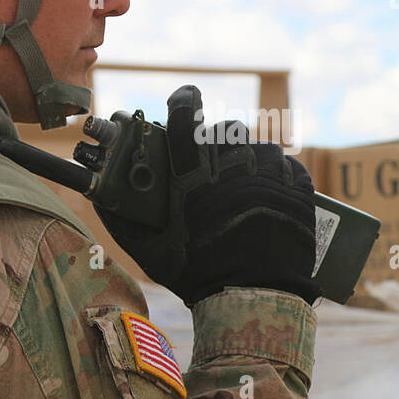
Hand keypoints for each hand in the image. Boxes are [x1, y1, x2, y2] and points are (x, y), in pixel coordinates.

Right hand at [94, 85, 318, 306]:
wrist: (257, 300)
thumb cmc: (200, 277)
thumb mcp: (153, 252)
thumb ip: (125, 221)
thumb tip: (100, 197)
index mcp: (195, 177)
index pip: (185, 118)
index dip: (183, 102)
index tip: (185, 97)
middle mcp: (233, 167)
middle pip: (224, 131)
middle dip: (218, 143)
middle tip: (216, 168)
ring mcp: (270, 174)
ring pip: (258, 145)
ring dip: (249, 159)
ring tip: (245, 186)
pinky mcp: (298, 186)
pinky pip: (287, 164)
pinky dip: (278, 174)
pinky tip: (269, 195)